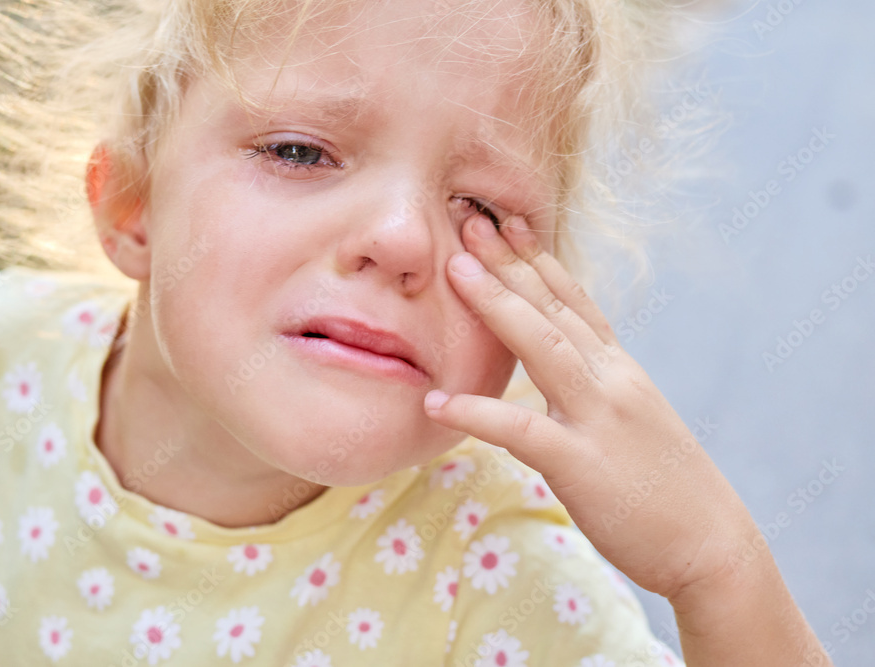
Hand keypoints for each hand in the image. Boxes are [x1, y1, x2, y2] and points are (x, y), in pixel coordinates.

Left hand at [423, 215, 757, 602]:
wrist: (712, 545)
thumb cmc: (666, 488)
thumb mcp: (633, 420)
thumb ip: (597, 388)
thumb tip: (563, 371)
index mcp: (621, 371)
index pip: (575, 301)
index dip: (539, 259)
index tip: (509, 222)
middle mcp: (611, 380)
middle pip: (553, 308)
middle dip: (508, 261)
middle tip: (469, 217)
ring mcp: (598, 418)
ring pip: (542, 346)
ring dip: (496, 304)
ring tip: (453, 269)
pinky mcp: (581, 463)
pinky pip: (520, 431)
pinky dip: (477, 414)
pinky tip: (437, 402)